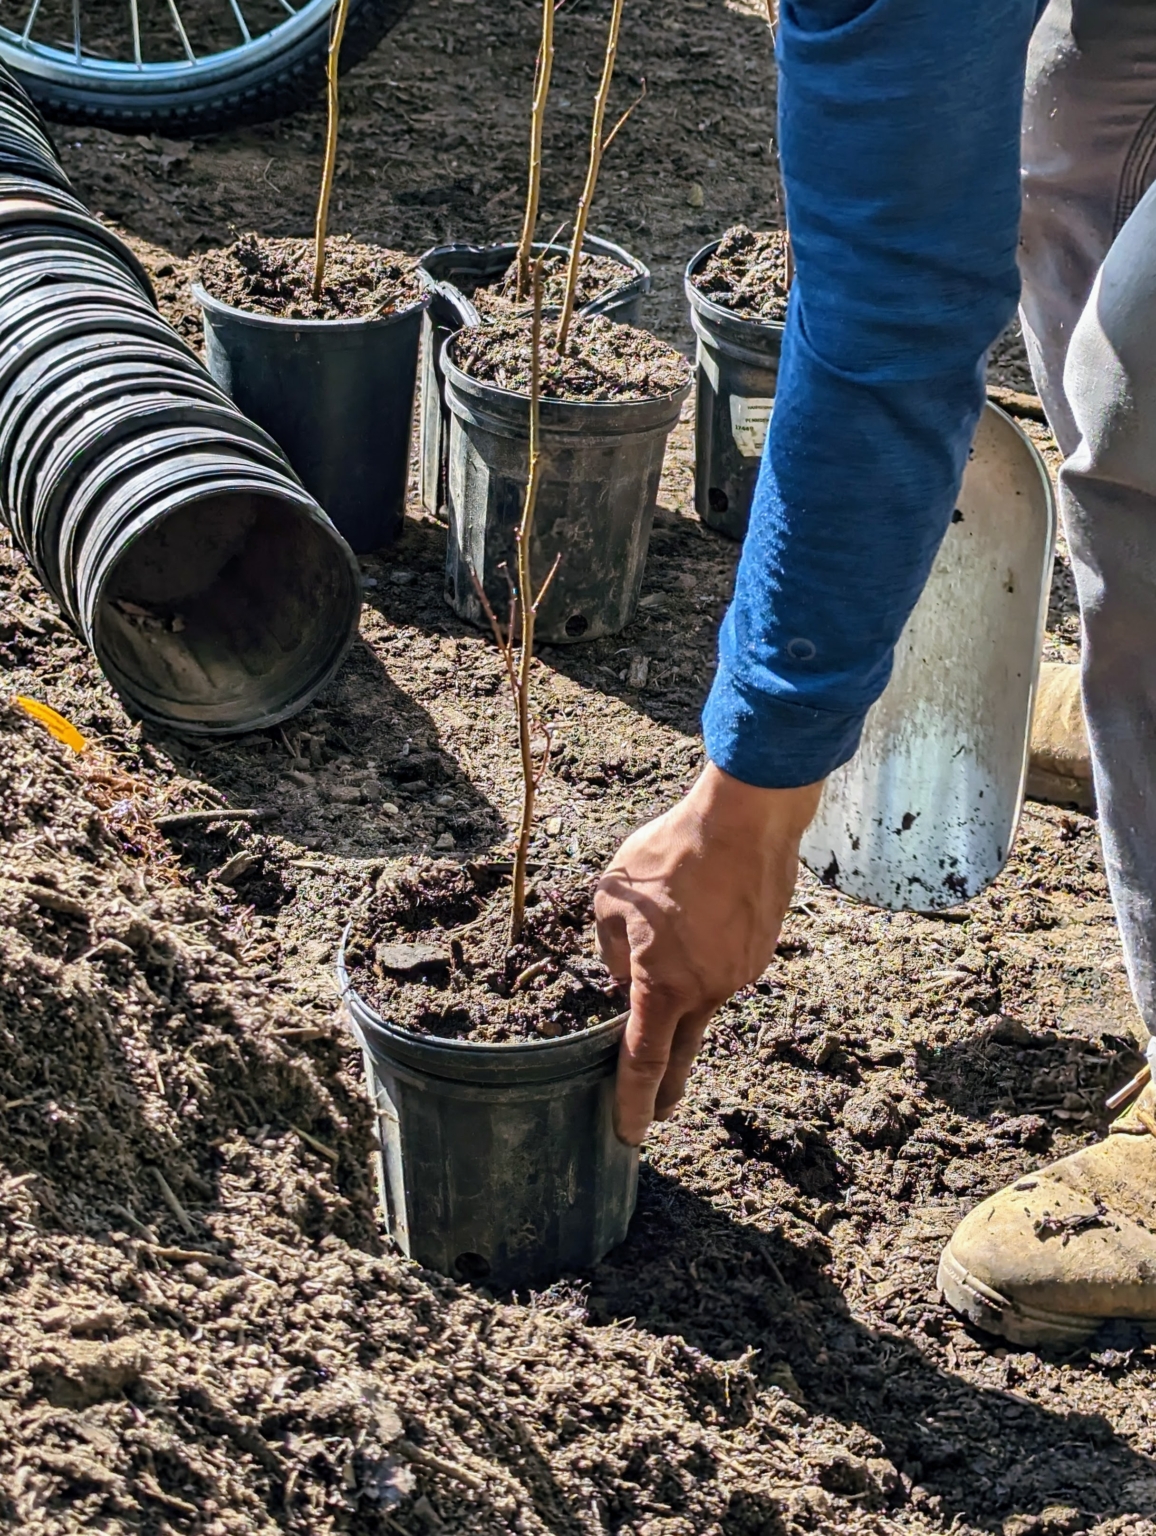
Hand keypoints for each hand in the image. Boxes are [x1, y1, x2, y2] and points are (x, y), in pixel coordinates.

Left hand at [594, 762, 822, 1144]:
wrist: (746, 821)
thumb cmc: (671, 853)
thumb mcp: (612, 899)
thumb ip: (612, 949)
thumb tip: (626, 975)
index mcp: (664, 984)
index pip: (644, 1060)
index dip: (633, 1101)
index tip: (629, 1133)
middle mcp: (707, 989)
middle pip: (681, 1053)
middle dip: (664, 1090)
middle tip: (655, 1113)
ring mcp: (741, 973)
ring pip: (704, 996)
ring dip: (685, 988)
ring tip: (676, 932)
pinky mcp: (762, 952)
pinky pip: (725, 966)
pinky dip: (709, 956)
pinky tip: (705, 915)